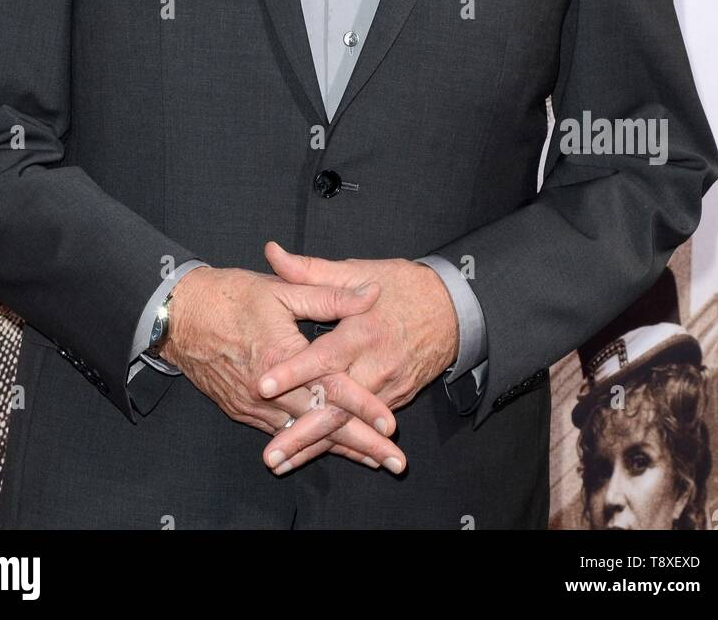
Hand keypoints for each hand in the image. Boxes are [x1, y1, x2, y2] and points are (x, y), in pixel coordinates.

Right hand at [163, 265, 405, 472]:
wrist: (178, 316)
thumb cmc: (230, 296)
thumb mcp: (282, 290)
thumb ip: (329, 295)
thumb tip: (370, 293)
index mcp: (281, 356)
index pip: (331, 388)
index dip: (362, 407)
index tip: (390, 425)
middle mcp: (267, 391)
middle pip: (323, 423)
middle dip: (362, 445)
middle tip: (396, 462)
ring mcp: (253, 405)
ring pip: (303, 434)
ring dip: (340, 450)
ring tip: (374, 462)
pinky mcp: (242, 410)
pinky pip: (281, 433)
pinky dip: (308, 444)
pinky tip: (329, 450)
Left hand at [255, 242, 458, 472]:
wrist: (454, 310)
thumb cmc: (402, 287)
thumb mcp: (359, 270)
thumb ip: (312, 271)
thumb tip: (274, 253)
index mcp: (363, 331)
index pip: (324, 357)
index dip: (294, 371)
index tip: (263, 384)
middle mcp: (375, 365)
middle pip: (336, 406)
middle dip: (301, 432)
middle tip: (270, 454)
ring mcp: (387, 388)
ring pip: (348, 424)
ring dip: (315, 447)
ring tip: (281, 464)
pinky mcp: (394, 400)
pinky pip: (364, 427)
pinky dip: (340, 445)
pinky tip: (311, 457)